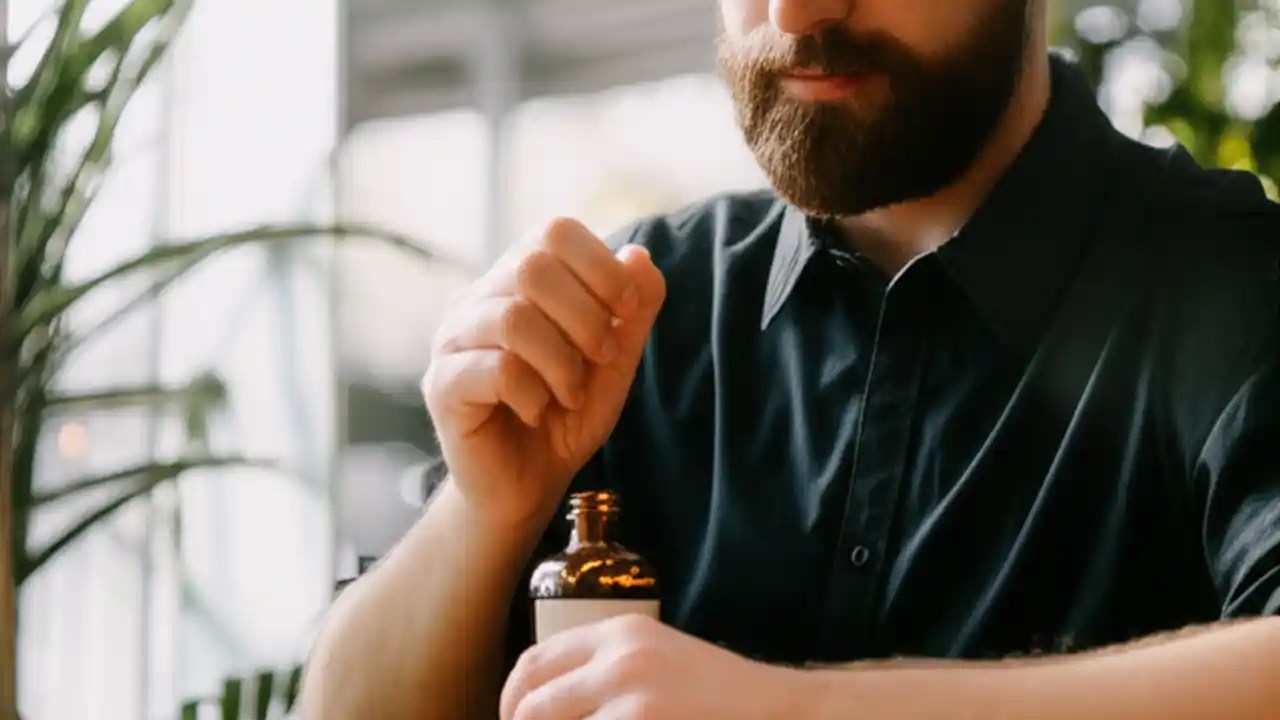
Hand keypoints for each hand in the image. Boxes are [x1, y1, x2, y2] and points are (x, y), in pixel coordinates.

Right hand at [422, 218, 665, 526]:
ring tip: (569, 395)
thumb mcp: (615, 361)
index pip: (554, 231)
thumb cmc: (568, 415)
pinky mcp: (440, 385)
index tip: (626, 311)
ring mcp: (452, 338)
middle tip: (598, 360)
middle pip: (533, 266)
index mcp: (519, 279)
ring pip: (513, 319)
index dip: (601, 266)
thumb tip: (639, 256)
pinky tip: (535, 412)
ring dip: (562, 363)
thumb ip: (633, 310)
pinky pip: (495, 369)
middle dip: (585, 317)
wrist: (529, 485)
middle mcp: (479, 297)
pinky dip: (533, 395)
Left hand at [500, 615, 804, 719]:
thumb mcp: (657, 661)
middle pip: (531, 706)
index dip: (510, 700)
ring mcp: (631, 697)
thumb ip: (603, 670)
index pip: (533, 662)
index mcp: (619, 632)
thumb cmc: (717, 697)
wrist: (778, 710)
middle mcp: (619, 658)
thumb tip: (538, 705)